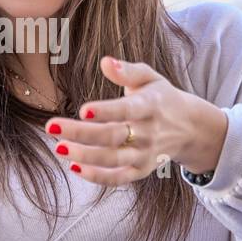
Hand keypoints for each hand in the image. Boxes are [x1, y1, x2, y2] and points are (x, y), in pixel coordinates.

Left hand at [44, 56, 228, 186]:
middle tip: (51, 127)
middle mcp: (149, 132)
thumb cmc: (161, 97)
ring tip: (59, 148)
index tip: (82, 110)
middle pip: (113, 136)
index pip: (127, 110)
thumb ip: (127, 71)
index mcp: (151, 106)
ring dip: (84, 156)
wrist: (190, 127)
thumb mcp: (150, 78)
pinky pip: (119, 178)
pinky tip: (75, 167)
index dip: (106, 111)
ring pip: (113, 159)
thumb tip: (105, 62)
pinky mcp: (142, 169)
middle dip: (81, 133)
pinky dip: (98, 176)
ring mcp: (146, 154)